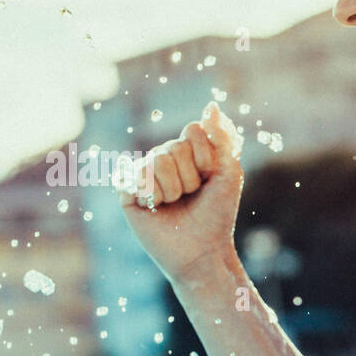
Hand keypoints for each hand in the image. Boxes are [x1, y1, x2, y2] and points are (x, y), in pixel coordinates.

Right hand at [117, 101, 244, 283]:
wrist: (203, 250)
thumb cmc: (218, 213)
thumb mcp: (229, 172)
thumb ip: (222, 137)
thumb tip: (210, 105)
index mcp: (188, 150)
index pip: (193, 130)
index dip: (205, 156)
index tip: (211, 177)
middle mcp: (163, 158)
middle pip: (173, 147)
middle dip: (190, 177)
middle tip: (192, 197)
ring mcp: (143, 173)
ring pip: (156, 161)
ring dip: (173, 189)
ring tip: (175, 204)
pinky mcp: (126, 191)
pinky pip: (133, 176)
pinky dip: (151, 195)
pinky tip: (155, 207)